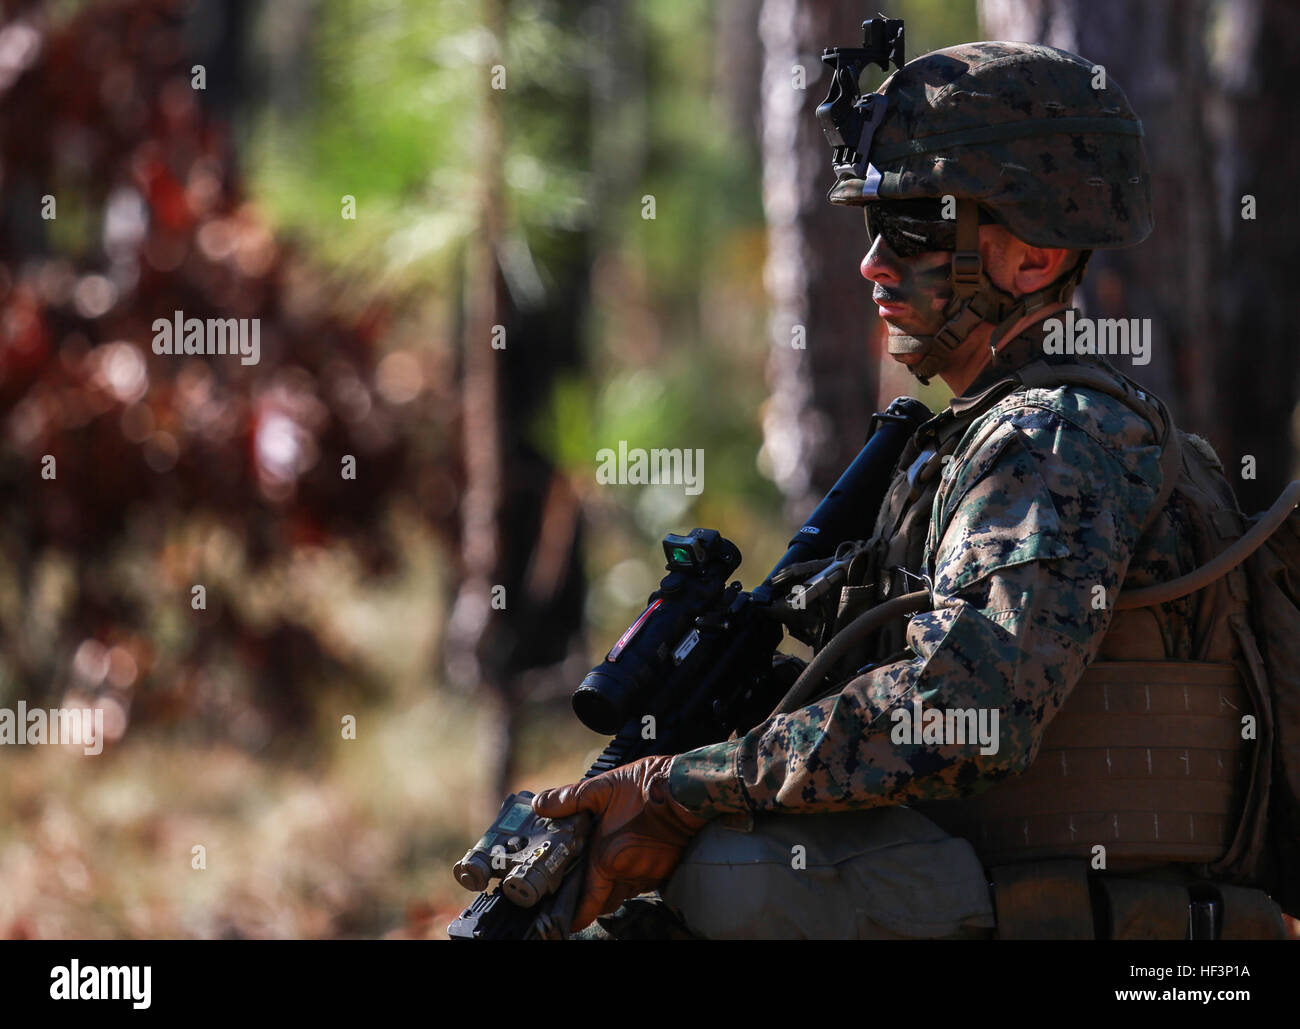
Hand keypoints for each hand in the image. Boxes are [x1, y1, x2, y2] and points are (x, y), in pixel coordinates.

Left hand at [532, 755, 708, 930]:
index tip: (567, 920)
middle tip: (583, 885)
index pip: (589, 903)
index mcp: (608, 857)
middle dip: (594, 897)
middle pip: (606, 900)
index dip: (576, 915)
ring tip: (608, 866)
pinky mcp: (667, 869)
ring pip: (626, 891)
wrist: (688, 789)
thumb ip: (571, 799)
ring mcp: (650, 873)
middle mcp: (629, 872)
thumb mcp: (604, 787)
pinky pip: (644, 882)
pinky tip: (632, 856)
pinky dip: (635, 876)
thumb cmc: (647, 787)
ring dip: (615, 885)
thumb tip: (541, 804)